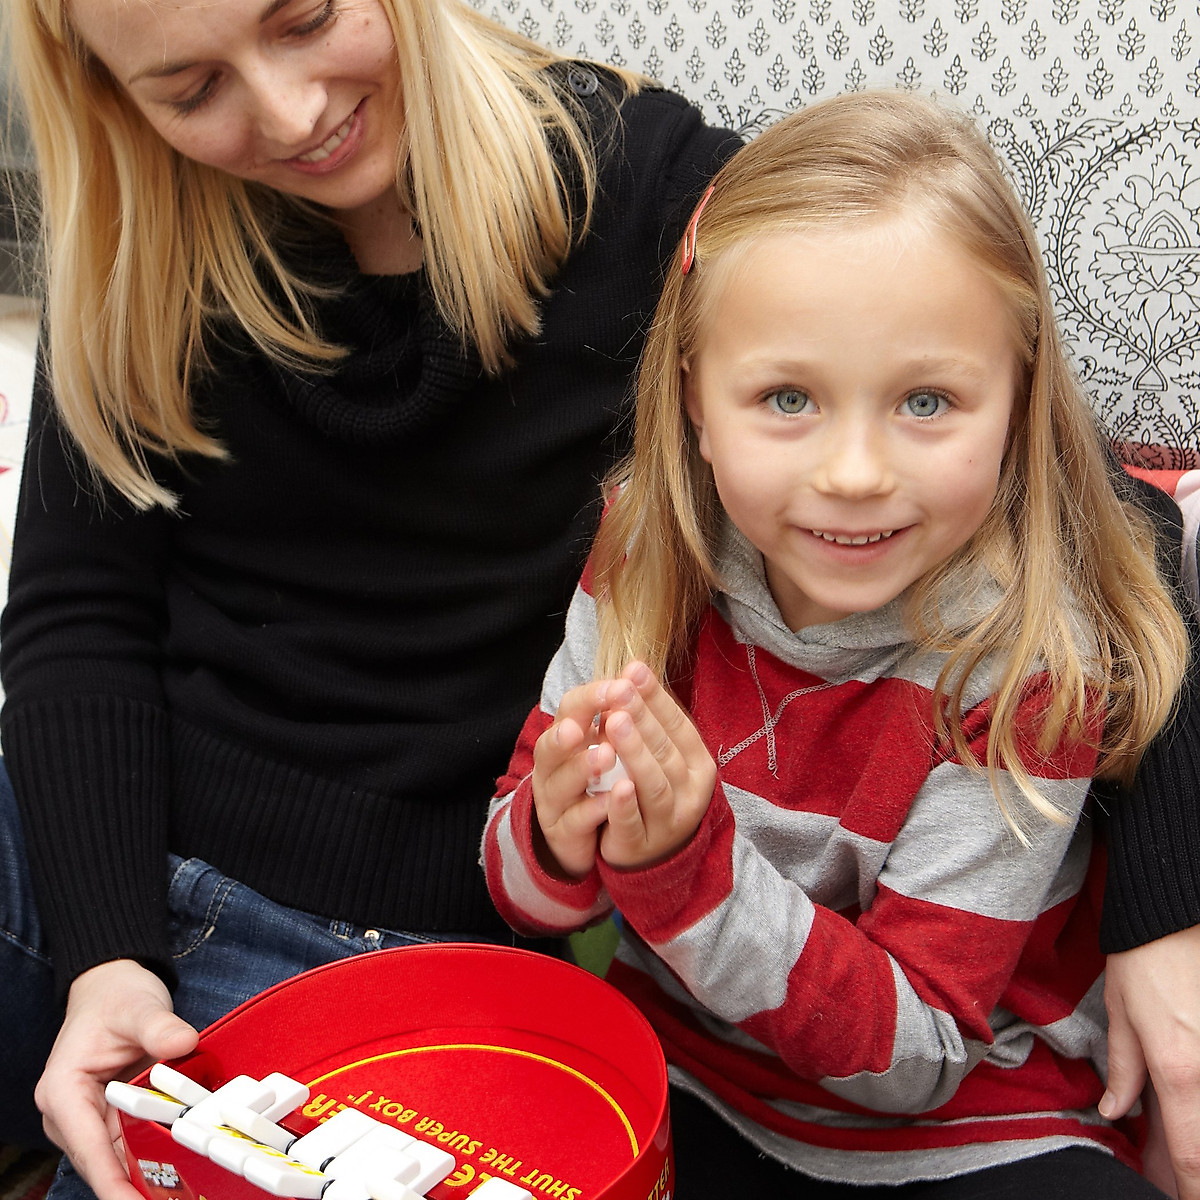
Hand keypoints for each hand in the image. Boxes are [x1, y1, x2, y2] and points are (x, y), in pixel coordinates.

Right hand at [35, 959, 198, 1199]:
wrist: (110, 988)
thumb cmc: (114, 998)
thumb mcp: (139, 1007)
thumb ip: (159, 1026)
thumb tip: (182, 1042)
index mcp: (63, 1091)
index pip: (88, 1147)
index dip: (113, 1180)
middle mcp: (69, 1114)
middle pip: (102, 1162)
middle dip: (134, 1184)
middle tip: (172, 1196)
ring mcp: (89, 1119)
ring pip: (117, 1158)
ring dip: (145, 1174)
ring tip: (178, 1189)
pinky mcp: (109, 1117)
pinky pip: (129, 1144)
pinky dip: (151, 1155)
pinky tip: (177, 1167)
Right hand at [531, 678, 613, 877]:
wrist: (580, 834)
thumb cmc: (597, 779)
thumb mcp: (604, 742)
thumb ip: (615, 713)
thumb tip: (638, 669)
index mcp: (564, 738)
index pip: (569, 708)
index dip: (590, 697)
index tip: (619, 686)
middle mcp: (551, 767)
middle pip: (552, 745)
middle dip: (574, 730)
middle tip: (601, 718)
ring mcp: (554, 801)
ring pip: (560, 783)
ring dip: (582, 767)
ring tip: (606, 755)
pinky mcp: (563, 833)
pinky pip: (575, 821)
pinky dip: (593, 809)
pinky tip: (611, 798)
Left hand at [598, 661, 715, 869]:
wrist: (655, 858)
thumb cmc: (655, 793)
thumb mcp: (661, 757)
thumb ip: (650, 720)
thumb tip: (632, 667)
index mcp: (699, 766)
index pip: (679, 726)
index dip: (656, 698)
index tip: (633, 670)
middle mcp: (690, 794)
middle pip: (666, 751)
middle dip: (642, 718)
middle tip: (620, 689)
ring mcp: (668, 822)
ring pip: (654, 784)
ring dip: (635, 753)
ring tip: (615, 723)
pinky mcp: (641, 846)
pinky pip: (633, 824)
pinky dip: (625, 805)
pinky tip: (615, 786)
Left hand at [1102, 925, 1199, 1198]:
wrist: (1176, 915)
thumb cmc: (1144, 961)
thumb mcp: (1121, 1017)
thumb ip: (1125, 1071)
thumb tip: (1116, 1111)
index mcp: (1179, 1072)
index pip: (1193, 1155)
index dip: (1190, 1190)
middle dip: (1198, 1171)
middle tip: (1175, 1181)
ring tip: (1177, 1152)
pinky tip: (1191, 1110)